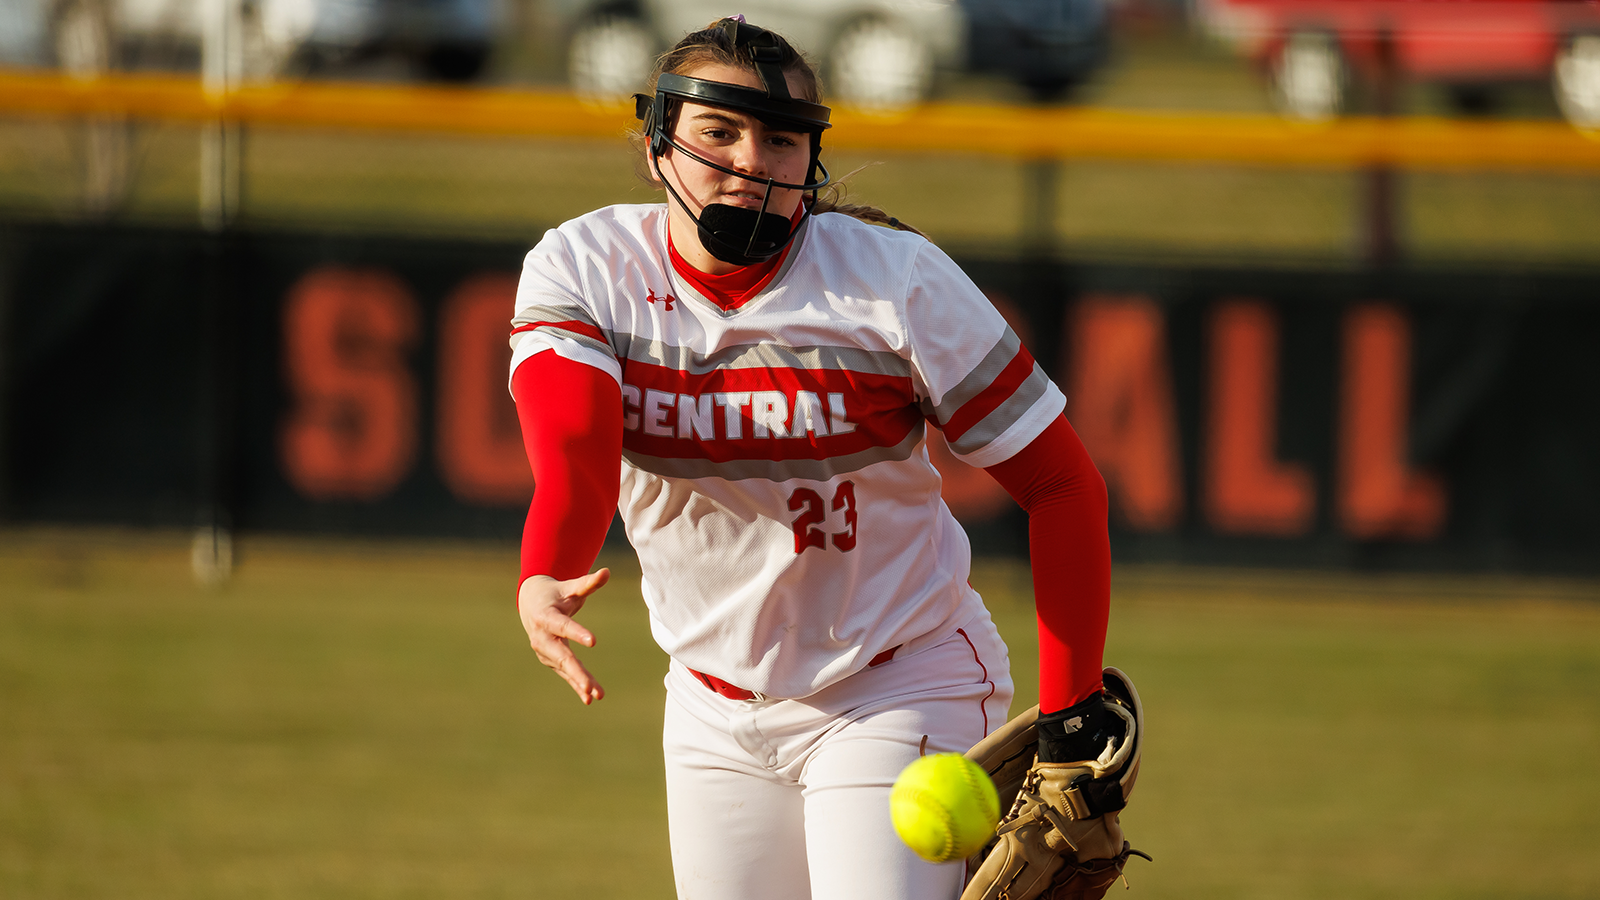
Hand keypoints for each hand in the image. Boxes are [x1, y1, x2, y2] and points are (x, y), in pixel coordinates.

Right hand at [517, 569, 610, 703]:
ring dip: (579, 682)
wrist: (531, 603)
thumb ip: (588, 583)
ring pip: (564, 668)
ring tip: (596, 695)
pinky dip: (577, 685)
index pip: (563, 625)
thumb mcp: (570, 587)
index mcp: (545, 616)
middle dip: (576, 671)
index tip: (593, 641)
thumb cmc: (555, 593)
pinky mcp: (550, 660)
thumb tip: (607, 572)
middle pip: (561, 655)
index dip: (576, 632)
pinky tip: (590, 698)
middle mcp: (542, 637)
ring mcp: (545, 651)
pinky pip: (565, 674)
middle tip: (589, 686)